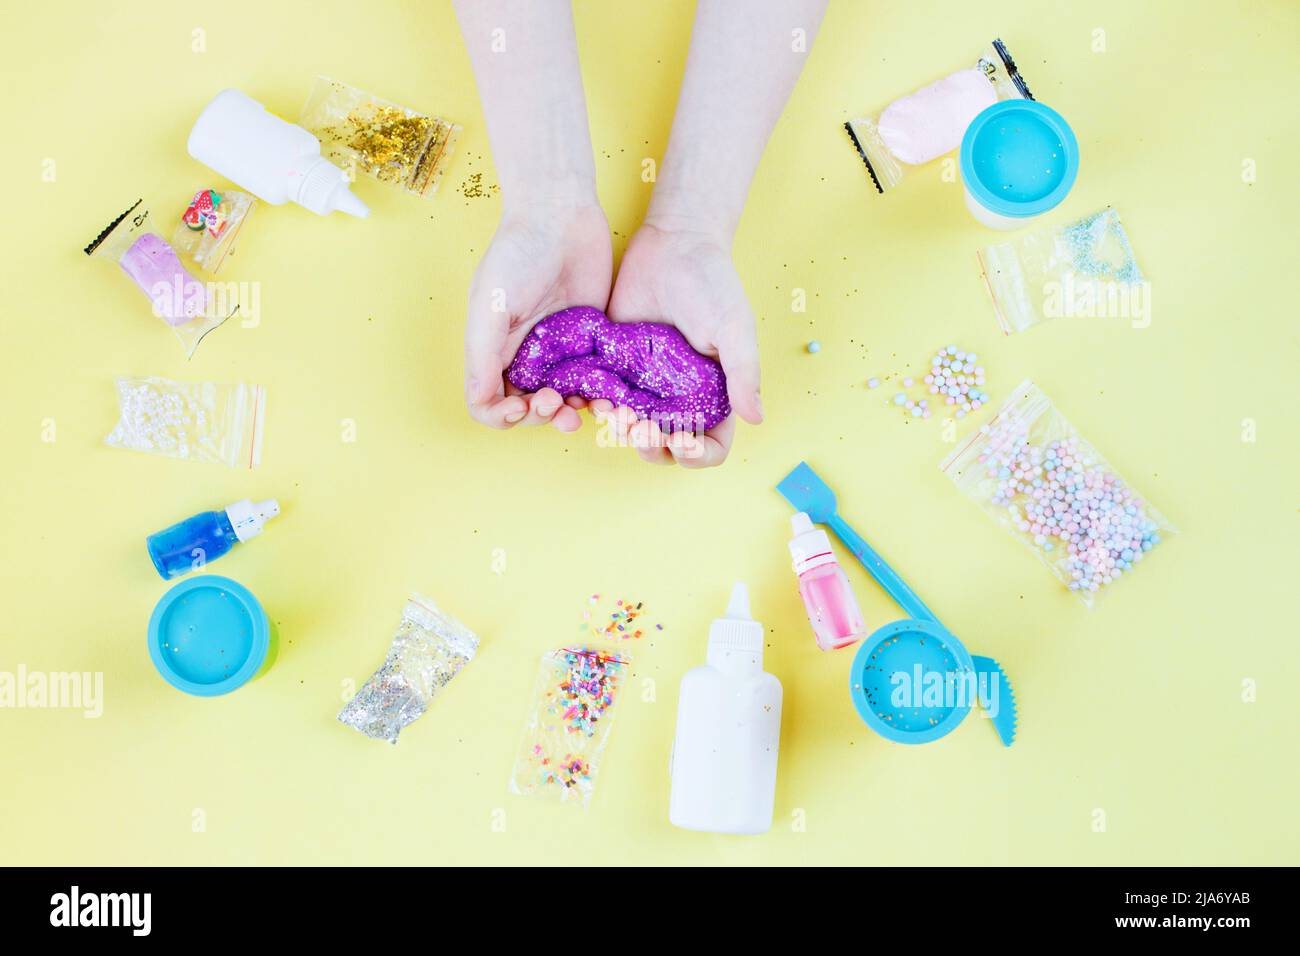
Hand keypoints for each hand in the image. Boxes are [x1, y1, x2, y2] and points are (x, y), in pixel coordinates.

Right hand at [464, 200, 611, 430]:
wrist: (560, 214)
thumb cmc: (516, 255)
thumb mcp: (491, 306)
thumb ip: (483, 356)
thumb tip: (482, 406)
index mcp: (494, 351)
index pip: (491, 406)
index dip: (505, 417)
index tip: (525, 406)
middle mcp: (525, 356)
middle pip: (530, 409)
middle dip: (543, 416)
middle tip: (560, 403)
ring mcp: (560, 350)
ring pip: (566, 400)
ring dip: (573, 412)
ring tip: (587, 407)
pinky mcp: (591, 340)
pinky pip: (595, 379)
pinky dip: (600, 393)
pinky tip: (609, 393)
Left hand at [600, 219, 762, 466]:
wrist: (673, 242)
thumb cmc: (713, 284)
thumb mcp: (733, 328)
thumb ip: (743, 373)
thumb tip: (755, 419)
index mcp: (714, 395)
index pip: (710, 445)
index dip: (697, 454)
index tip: (683, 441)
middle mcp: (679, 396)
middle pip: (665, 445)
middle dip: (652, 446)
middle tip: (642, 430)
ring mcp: (645, 383)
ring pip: (631, 428)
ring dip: (622, 432)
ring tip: (616, 414)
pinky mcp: (615, 365)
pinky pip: (604, 397)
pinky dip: (599, 405)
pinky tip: (594, 398)